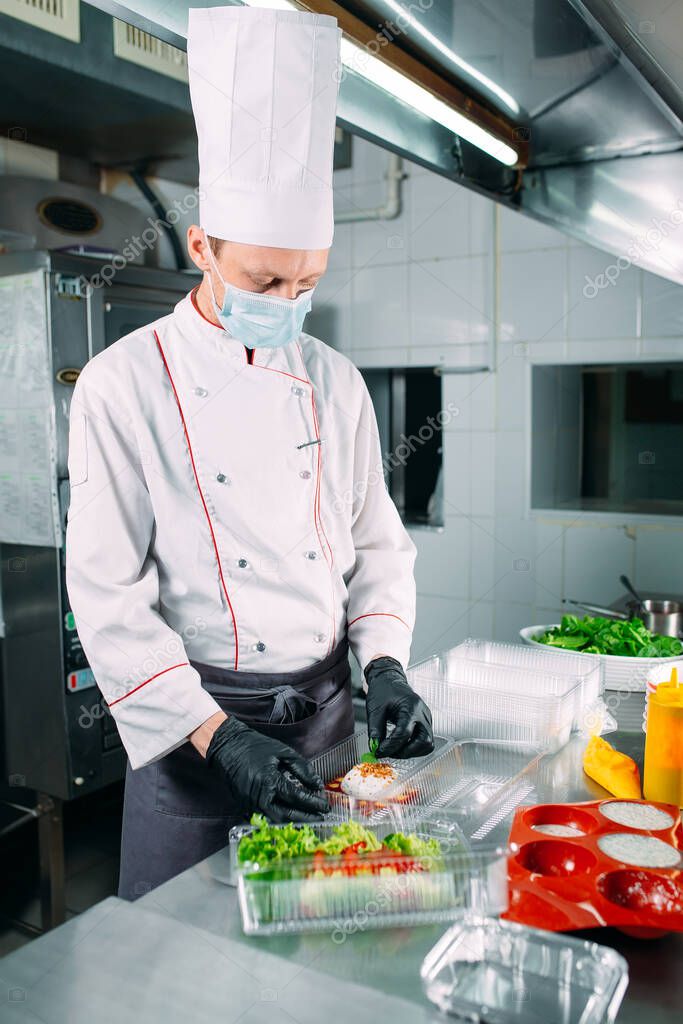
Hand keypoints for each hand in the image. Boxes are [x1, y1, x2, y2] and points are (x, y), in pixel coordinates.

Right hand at [205, 716, 328, 821]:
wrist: (227, 747)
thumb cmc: (255, 746)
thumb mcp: (283, 752)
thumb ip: (302, 769)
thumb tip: (317, 784)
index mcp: (269, 780)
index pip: (296, 797)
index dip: (313, 803)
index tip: (326, 806)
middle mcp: (259, 796)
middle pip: (286, 816)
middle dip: (306, 819)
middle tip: (320, 818)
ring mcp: (250, 804)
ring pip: (275, 821)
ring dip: (294, 822)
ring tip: (309, 819)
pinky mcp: (245, 806)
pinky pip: (265, 817)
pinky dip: (280, 819)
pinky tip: (291, 816)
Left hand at [365, 656, 433, 758]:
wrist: (389, 679)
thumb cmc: (383, 690)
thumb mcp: (375, 709)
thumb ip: (375, 730)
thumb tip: (376, 747)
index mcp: (411, 707)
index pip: (404, 734)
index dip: (391, 746)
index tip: (379, 751)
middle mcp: (423, 714)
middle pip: (423, 742)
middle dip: (406, 752)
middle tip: (389, 753)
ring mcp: (426, 719)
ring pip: (427, 744)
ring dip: (411, 752)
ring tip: (394, 749)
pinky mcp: (425, 723)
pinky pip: (424, 741)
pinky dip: (414, 747)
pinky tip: (401, 745)